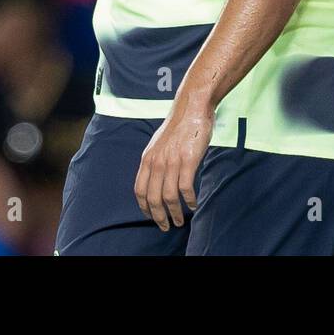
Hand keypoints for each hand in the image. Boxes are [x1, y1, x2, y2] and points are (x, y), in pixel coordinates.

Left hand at [134, 97, 213, 230]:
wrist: (191, 107)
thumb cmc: (178, 125)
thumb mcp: (159, 143)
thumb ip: (156, 160)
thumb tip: (157, 180)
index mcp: (148, 158)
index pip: (139, 190)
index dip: (144, 207)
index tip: (151, 217)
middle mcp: (156, 162)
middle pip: (153, 198)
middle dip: (159, 217)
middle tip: (166, 227)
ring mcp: (172, 161)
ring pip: (169, 197)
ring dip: (175, 213)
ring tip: (180, 220)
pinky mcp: (188, 160)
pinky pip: (185, 188)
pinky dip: (189, 201)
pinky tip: (194, 205)